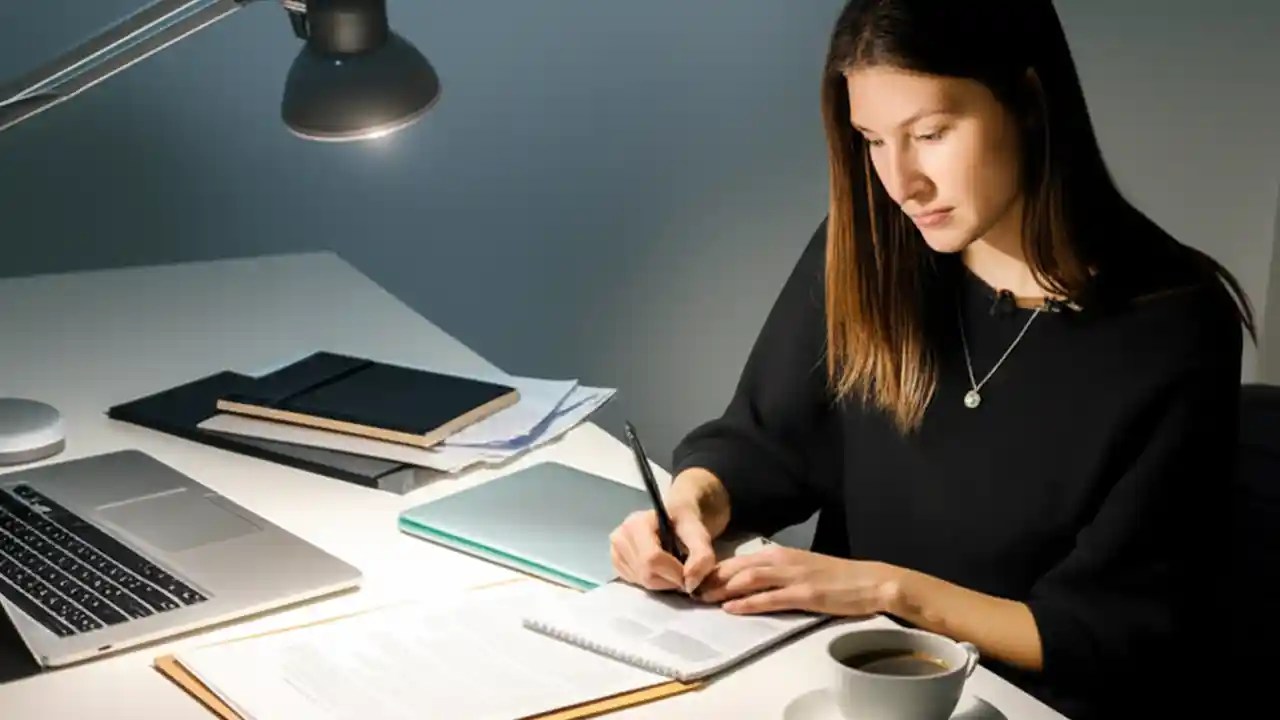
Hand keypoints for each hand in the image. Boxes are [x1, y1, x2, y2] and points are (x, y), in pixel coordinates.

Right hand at [609, 502, 716, 593]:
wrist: (673, 516)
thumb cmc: (685, 522)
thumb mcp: (699, 533)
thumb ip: (702, 556)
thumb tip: (690, 583)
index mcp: (637, 523)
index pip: (652, 559)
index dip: (674, 572)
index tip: (689, 572)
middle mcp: (620, 536)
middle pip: (645, 574)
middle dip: (669, 579)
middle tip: (682, 571)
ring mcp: (614, 550)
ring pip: (641, 581)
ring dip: (662, 582)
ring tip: (670, 566)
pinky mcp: (615, 562)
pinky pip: (635, 583)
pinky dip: (651, 581)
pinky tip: (658, 568)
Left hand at [696, 545, 899, 616]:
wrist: (869, 581)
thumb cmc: (835, 577)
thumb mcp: (800, 568)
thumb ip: (774, 573)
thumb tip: (746, 581)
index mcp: (779, 554)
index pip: (738, 560)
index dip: (713, 570)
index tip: (694, 580)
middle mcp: (782, 561)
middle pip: (737, 567)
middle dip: (711, 579)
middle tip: (689, 591)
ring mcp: (793, 577)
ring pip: (749, 579)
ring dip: (723, 589)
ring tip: (702, 598)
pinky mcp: (805, 594)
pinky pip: (770, 598)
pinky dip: (748, 603)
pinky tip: (732, 608)